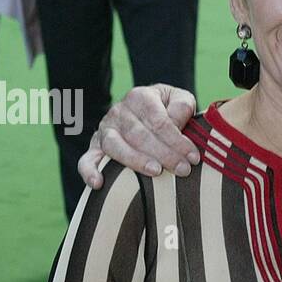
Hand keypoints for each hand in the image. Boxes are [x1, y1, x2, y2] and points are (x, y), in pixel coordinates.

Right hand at [78, 84, 199, 186]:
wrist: (146, 111)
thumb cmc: (168, 110)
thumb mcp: (179, 99)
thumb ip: (182, 106)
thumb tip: (176, 122)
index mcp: (140, 97)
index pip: (159, 121)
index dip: (177, 141)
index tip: (193, 157)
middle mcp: (119, 112)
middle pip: (139, 135)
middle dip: (164, 154)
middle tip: (183, 170)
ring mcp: (105, 129)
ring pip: (115, 146)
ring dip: (136, 161)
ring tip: (156, 172)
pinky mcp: (95, 147)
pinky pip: (87, 159)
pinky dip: (89, 171)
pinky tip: (98, 183)